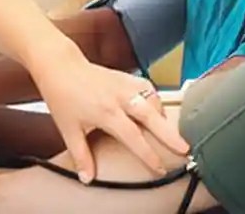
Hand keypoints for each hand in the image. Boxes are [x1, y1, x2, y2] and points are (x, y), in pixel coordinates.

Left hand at [30, 50, 189, 182]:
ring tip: (167, 130)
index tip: (160, 167)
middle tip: (185, 147)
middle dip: (170, 133)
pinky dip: (154, 98)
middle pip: (152, 116)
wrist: (59, 66)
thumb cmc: (62, 96)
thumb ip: (81, 155)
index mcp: (106, 113)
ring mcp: (124, 84)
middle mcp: (119, 98)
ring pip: (152, 98)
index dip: (148, 154)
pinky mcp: (125, 76)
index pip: (133, 137)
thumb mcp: (68, 130)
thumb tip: (87, 178)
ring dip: (162, 115)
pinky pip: (147, 87)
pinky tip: (154, 108)